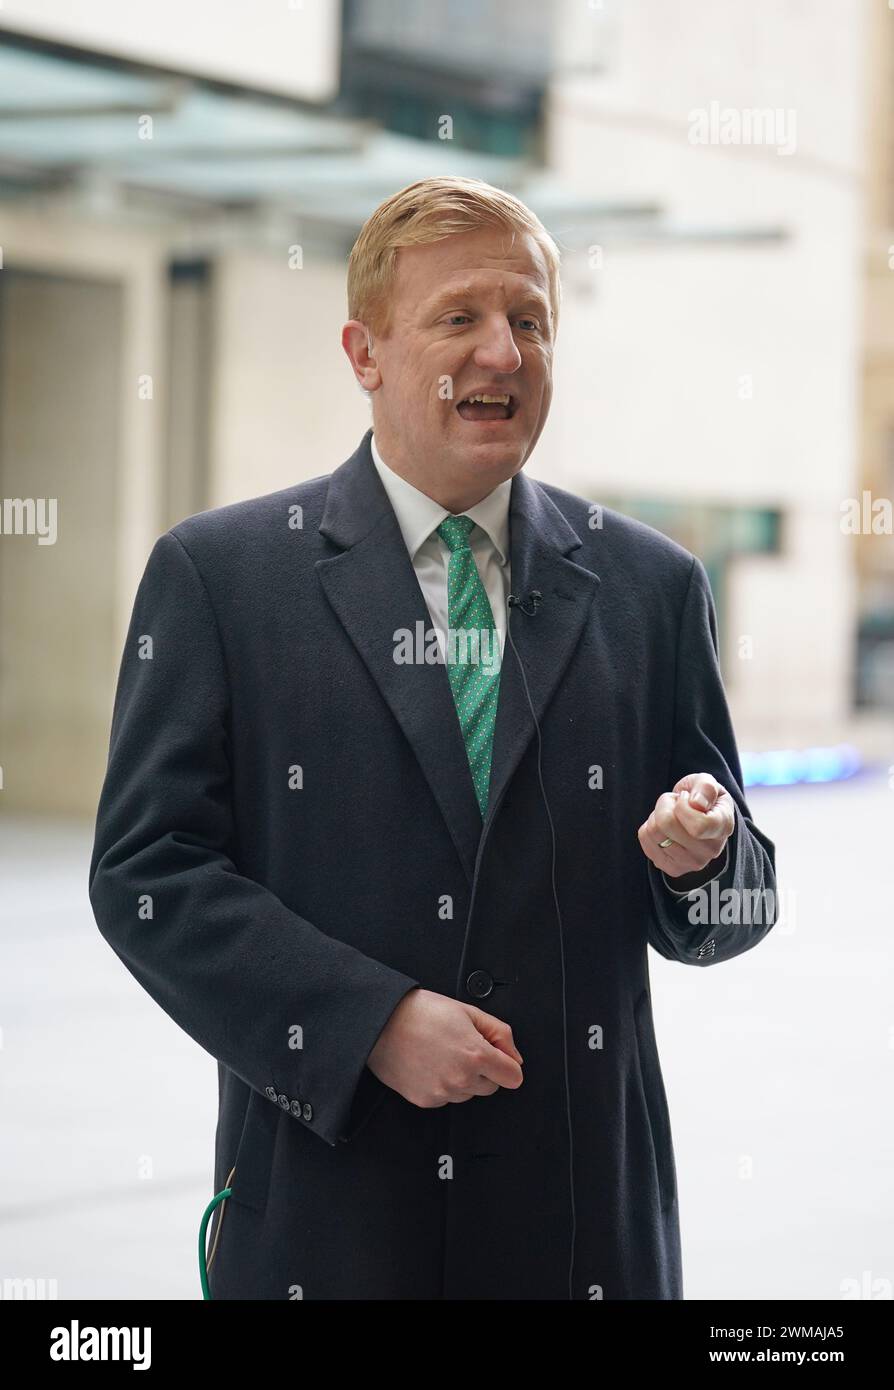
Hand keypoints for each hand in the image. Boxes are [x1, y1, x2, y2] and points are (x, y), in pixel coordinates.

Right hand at [367, 987, 523, 1108]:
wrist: (382, 1022)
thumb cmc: (422, 1012)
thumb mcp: (468, 1011)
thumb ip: (500, 1033)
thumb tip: (514, 1057)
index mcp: (476, 1055)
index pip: (513, 1077)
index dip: (507, 1064)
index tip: (499, 1057)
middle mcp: (461, 1078)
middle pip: (491, 1087)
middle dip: (484, 1070)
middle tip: (463, 1047)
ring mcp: (442, 1092)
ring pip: (468, 1093)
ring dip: (463, 1078)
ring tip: (443, 1053)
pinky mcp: (425, 1100)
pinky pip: (446, 1098)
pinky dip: (443, 1085)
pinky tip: (431, 1064)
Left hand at [637, 772, 734, 878]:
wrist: (695, 816)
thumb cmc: (701, 797)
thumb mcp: (706, 782)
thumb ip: (706, 786)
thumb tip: (697, 803)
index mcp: (723, 827)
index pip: (698, 826)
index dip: (683, 807)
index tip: (687, 798)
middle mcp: (712, 850)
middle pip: (667, 824)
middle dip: (665, 804)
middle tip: (675, 804)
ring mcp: (693, 863)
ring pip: (654, 831)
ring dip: (657, 816)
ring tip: (671, 815)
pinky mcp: (674, 869)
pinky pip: (645, 839)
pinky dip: (649, 827)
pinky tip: (664, 829)